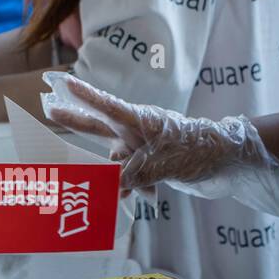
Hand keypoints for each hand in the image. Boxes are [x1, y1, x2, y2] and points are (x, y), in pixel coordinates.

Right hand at [40, 72, 278, 214]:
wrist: (229, 160)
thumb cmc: (197, 149)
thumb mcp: (164, 162)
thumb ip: (133, 173)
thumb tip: (108, 184)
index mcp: (139, 121)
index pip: (105, 106)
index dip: (83, 95)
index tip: (62, 82)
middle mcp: (136, 131)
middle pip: (99, 125)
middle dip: (75, 119)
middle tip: (49, 109)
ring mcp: (143, 145)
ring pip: (116, 158)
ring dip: (115, 176)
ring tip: (116, 196)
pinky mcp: (152, 161)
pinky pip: (133, 174)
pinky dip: (137, 186)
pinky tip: (148, 197)